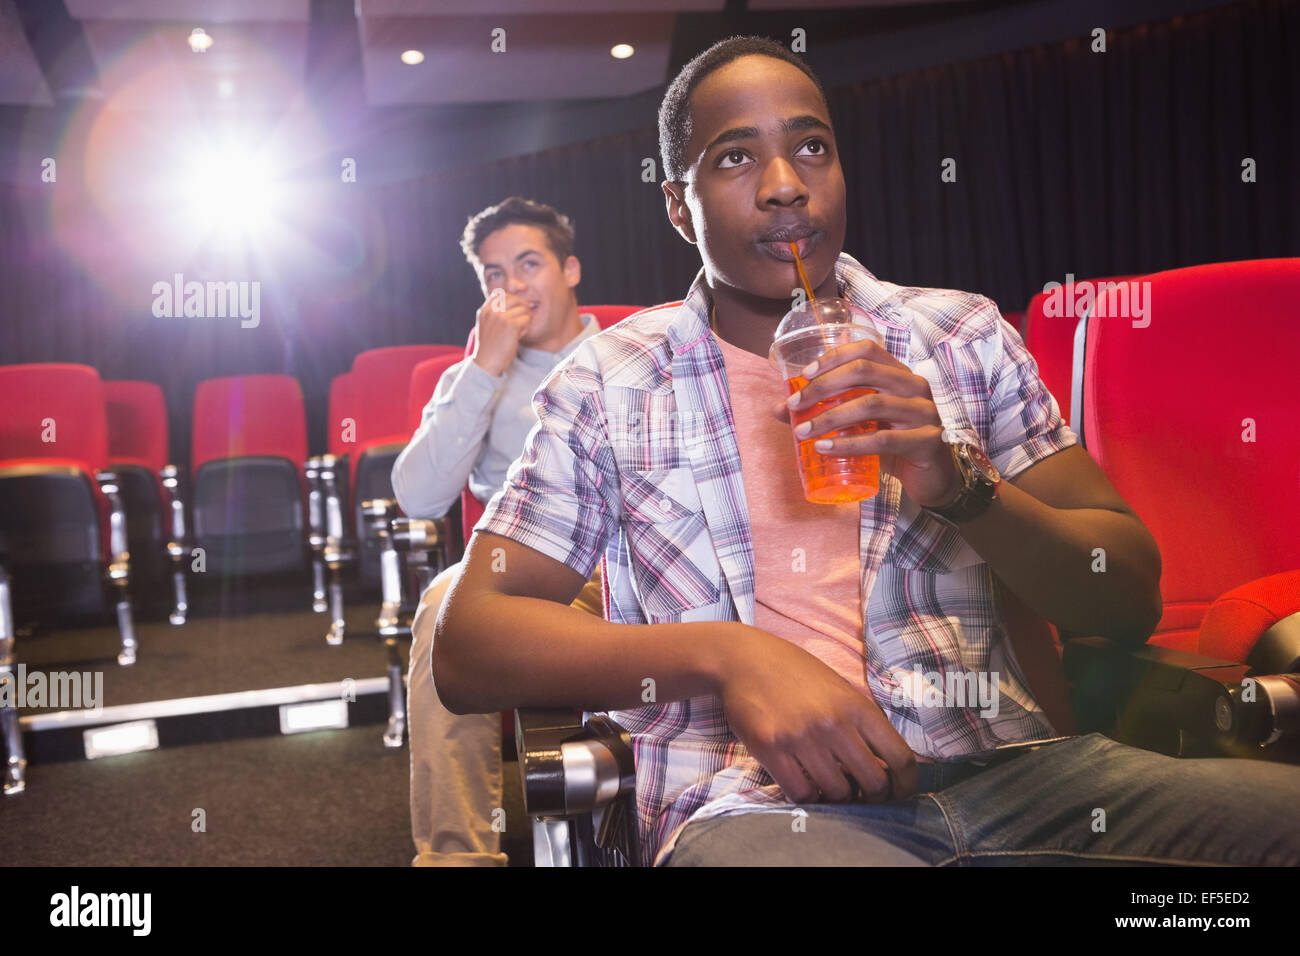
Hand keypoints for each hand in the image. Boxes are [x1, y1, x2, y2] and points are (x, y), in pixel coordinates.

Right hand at [472, 290, 531, 376]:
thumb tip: (515, 301)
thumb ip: (495, 313)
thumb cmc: (489, 346)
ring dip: (525, 320)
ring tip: (518, 331)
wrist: (486, 363)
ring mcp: (501, 317)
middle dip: (522, 308)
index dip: (513, 299)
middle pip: (515, 299)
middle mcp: (492, 311)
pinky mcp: (511, 325)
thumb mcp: (486, 325)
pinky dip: (526, 328)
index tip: (517, 308)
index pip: (502, 293)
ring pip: (523, 309)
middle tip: (522, 321)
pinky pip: (527, 320)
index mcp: (485, 310)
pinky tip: (519, 336)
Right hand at [716, 624, 917, 803]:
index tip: (899, 795)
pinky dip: (807, 797)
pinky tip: (805, 786)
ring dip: (836, 798)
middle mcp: (833, 722)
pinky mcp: (770, 749)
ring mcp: (801, 737)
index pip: (900, 758)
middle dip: (872, 797)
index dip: (906, 786)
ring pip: (837, 793)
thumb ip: (860, 722)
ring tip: (828, 788)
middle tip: (861, 796)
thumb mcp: (838, 688)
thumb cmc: (794, 673)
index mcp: (857, 705)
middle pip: (873, 783)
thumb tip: (884, 765)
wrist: (743, 658)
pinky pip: (801, 793)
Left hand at [776, 338, 962, 508]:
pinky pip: (883, 439)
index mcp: (899, 374)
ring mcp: (923, 412)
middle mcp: (914, 386)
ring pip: (871, 404)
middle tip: (795, 405)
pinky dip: (850, 443)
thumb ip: (828, 412)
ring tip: (803, 431)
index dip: (832, 357)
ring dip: (830, 417)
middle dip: (823, 386)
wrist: (933, 479)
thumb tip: (781, 408)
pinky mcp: (927, 441)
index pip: (866, 350)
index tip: (803, 375)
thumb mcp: (860, 425)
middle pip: (864, 371)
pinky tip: (826, 448)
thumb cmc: (894, 446)